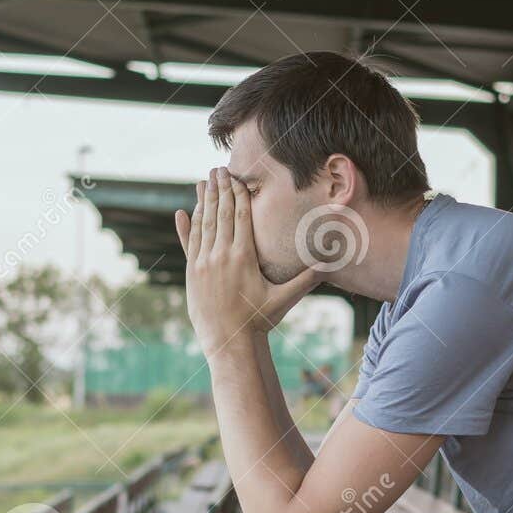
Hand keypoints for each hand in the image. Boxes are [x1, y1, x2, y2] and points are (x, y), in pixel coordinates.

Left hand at [174, 167, 317, 354]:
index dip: (238, 193)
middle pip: (221, 214)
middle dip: (220, 189)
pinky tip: (182, 212)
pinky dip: (187, 226)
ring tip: (203, 182)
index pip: (241, 216)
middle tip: (217, 169)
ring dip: (203, 201)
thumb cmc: (259, 321)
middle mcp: (221, 255)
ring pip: (203, 225)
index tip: (236, 176)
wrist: (228, 343)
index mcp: (243, 256)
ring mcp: (203, 264)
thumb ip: (306, 279)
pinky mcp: (191, 274)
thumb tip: (330, 264)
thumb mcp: (284, 299)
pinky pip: (189, 243)